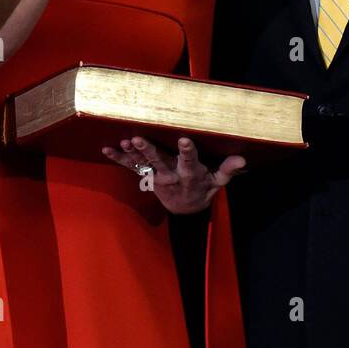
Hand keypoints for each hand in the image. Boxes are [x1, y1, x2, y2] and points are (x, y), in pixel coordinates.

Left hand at [102, 136, 245, 214]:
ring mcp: (156, 176)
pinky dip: (118, 158)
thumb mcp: (218, 182)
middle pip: (159, 161)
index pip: (189, 162)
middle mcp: (171, 175)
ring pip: (143, 164)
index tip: (183, 139)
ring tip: (123, 142)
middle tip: (139, 139)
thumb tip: (242, 159)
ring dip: (132, 154)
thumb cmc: (203, 188)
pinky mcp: (146, 176)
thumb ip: (227, 170)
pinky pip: (130, 167)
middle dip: (149, 150)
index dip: (186, 151)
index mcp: (190, 175)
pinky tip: (106, 149)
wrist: (185, 209)